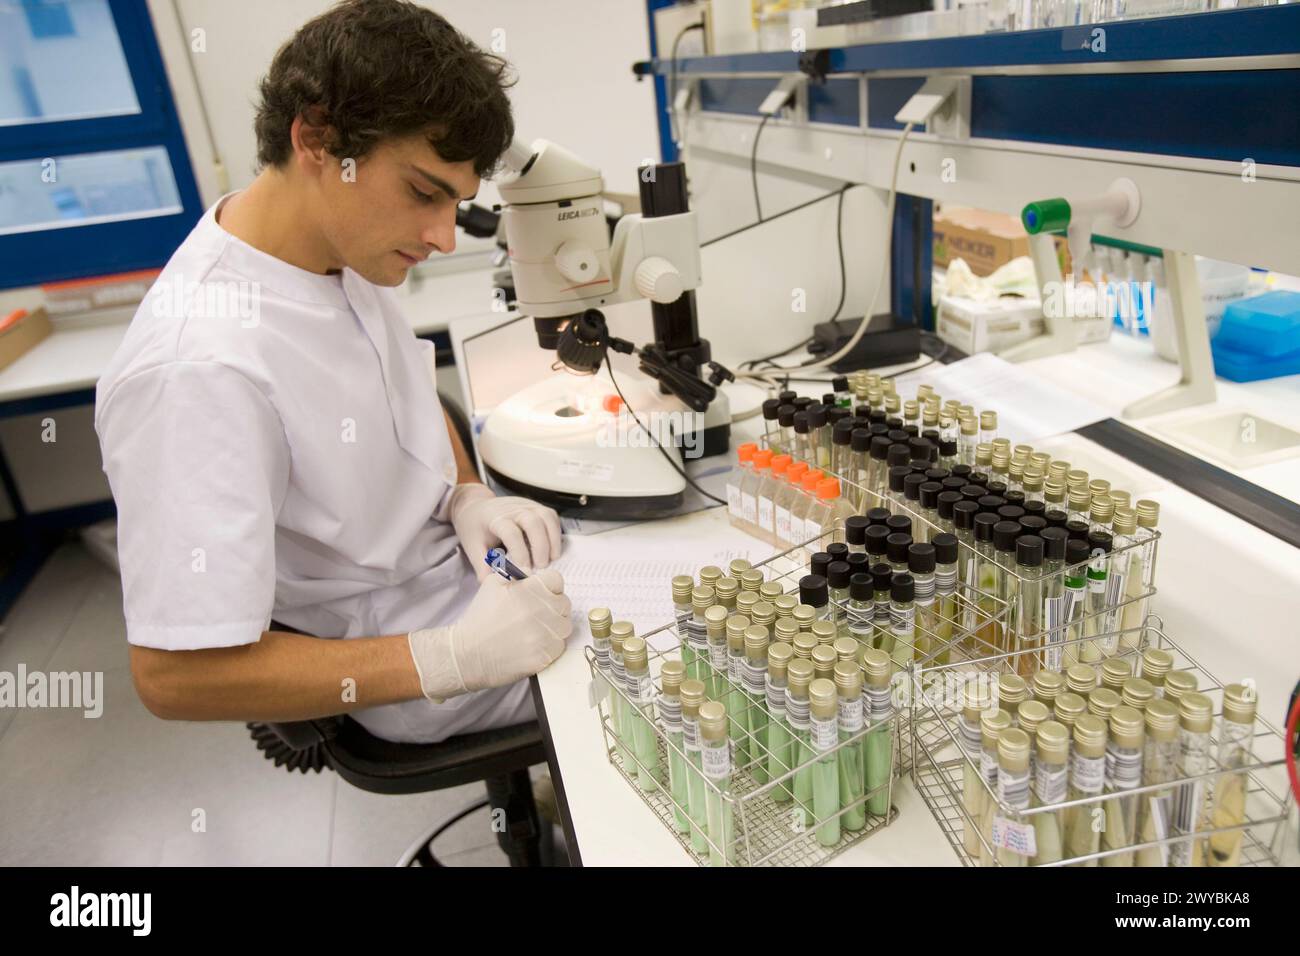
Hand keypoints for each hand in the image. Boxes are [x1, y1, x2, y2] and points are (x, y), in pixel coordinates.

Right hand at [407, 568, 571, 700]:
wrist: (467, 653)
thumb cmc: (480, 617)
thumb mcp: (493, 583)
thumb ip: (517, 573)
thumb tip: (534, 574)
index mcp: (532, 588)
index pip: (557, 580)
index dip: (549, 587)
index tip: (541, 595)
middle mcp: (542, 609)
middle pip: (564, 603)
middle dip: (553, 607)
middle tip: (537, 615)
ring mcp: (545, 634)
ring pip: (565, 626)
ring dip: (555, 626)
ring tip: (536, 630)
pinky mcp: (545, 656)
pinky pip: (559, 646)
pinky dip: (550, 646)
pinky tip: (533, 645)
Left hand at [447, 483, 561, 578]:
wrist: (475, 506)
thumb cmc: (475, 529)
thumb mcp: (473, 548)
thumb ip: (483, 567)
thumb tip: (496, 586)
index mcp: (495, 518)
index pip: (511, 533)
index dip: (520, 553)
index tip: (523, 571)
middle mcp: (513, 509)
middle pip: (534, 522)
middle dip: (541, 546)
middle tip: (541, 567)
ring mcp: (527, 505)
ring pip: (547, 517)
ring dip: (553, 539)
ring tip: (552, 559)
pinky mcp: (536, 506)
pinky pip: (552, 517)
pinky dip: (556, 532)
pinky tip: (552, 548)